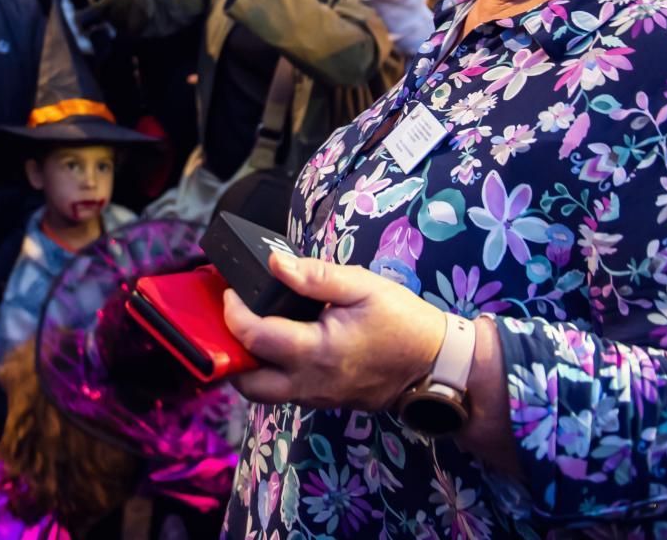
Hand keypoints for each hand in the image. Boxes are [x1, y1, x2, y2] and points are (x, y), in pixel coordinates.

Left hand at [224, 251, 445, 412]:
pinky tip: (282, 343)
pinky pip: (287, 392)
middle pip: (247, 383)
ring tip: (254, 330)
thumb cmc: (403, 322)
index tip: (231, 292)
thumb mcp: (362, 286)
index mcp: (317, 351)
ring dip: (251, 366)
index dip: (233, 312)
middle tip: (233, 321)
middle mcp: (311, 383)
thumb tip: (275, 265)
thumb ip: (315, 276)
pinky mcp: (326, 401)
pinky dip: (273, 372)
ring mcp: (318, 397)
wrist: (436, 363)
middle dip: (230, 353)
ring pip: (265, 393)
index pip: (254, 337)